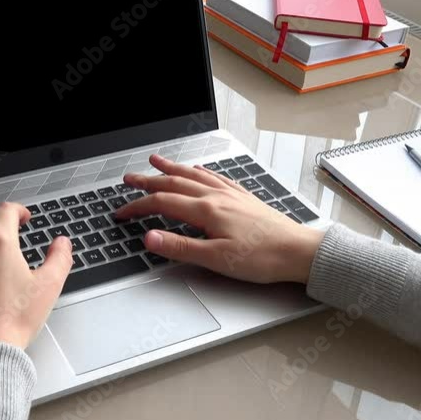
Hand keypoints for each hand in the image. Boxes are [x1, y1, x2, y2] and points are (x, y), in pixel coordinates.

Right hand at [115, 155, 323, 283]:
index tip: (121, 212)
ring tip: (157, 160)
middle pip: (175, 182)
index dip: (137, 207)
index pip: (162, 203)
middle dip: (148, 180)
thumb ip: (180, 247)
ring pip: (194, 175)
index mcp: (207, 210)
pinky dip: (202, 171)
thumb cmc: (262, 257)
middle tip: (129, 178)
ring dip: (173, 167)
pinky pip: (217, 177)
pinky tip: (200, 169)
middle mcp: (217, 197)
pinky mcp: (244, 198)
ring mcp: (231, 195)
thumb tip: (149, 237)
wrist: (299, 252)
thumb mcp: (216, 259)